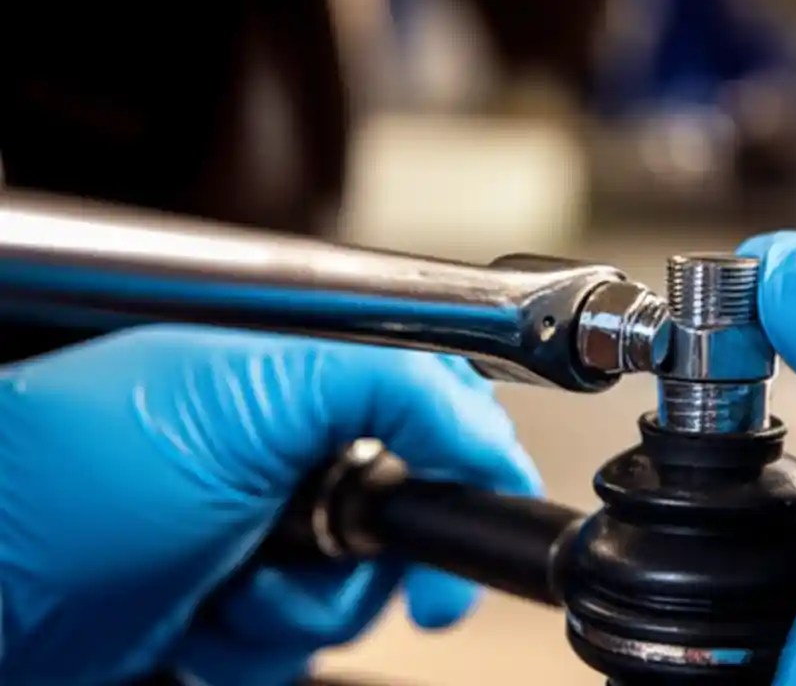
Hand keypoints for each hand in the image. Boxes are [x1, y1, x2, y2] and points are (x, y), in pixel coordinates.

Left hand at [0, 326, 538, 684]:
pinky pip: (294, 649)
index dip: (464, 479)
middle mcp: (283, 456)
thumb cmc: (65, 470)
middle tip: (305, 564)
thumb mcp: (248, 395)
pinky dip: (258, 655)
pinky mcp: (222, 606)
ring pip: (351, 600)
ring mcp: (252, 535)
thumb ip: (394, 386)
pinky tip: (203, 629)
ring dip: (297, 619)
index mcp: (300, 382)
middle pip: (404, 525)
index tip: (458, 540)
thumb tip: (488, 436)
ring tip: (227, 594)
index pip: (435, 417)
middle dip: (361, 568)